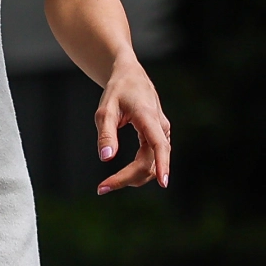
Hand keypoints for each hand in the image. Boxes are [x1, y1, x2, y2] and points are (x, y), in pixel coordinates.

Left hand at [94, 57, 172, 194]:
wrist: (131, 77)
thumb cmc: (117, 91)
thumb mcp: (105, 110)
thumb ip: (106, 134)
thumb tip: (106, 158)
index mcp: (149, 117)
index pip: (159, 145)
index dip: (163, 165)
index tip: (164, 184)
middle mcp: (161, 127)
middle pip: (150, 161)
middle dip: (128, 178)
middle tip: (102, 188)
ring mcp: (162, 133)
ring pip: (152, 164)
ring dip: (133, 177)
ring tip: (107, 184)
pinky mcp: (159, 137)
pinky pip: (152, 159)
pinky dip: (138, 171)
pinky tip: (122, 176)